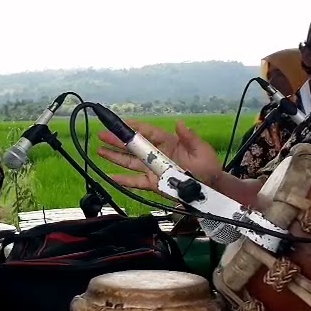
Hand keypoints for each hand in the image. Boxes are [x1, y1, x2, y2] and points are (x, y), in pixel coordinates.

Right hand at [95, 120, 221, 192]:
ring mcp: (153, 169)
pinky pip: (136, 181)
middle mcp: (157, 154)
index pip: (148, 132)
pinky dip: (123, 180)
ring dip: (115, 157)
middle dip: (118, 140)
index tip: (121, 122)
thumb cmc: (208, 166)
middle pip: (134, 146)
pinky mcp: (153, 184)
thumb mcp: (201, 150)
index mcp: (168, 142)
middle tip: (102, 134)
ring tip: (100, 150)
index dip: (134, 127)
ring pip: (130, 162)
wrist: (211, 188)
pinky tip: (111, 176)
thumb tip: (180, 123)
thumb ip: (190, 137)